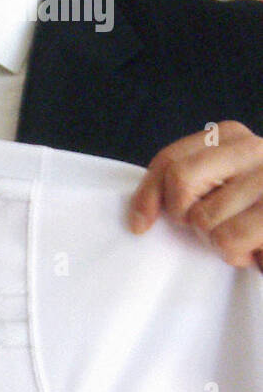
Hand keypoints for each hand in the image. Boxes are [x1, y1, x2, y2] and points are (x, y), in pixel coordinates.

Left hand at [129, 121, 262, 268]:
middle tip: (212, 227)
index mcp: (233, 137)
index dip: (147, 194)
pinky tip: (260, 249)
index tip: (140, 223)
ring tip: (249, 237)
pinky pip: (228, 239)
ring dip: (220, 242)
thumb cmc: (257, 217)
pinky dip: (239, 254)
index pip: (170, 160)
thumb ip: (190, 184)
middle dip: (186, 215)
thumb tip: (139, 216)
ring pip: (205, 219)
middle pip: (180, 179)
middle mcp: (256, 148)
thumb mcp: (223, 190)